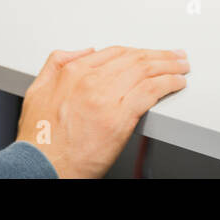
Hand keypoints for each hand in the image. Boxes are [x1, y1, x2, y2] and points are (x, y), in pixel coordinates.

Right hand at [16, 46, 189, 177]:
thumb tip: (81, 51)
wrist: (41, 167)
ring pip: (146, 71)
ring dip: (169, 66)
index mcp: (73, 72)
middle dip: (159, 55)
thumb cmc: (39, 138)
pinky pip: (151, 92)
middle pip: (135, 59)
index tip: (148, 53)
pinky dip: (168, 83)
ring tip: (181, 66)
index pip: (115, 52)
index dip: (137, 51)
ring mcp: (106, 98)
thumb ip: (57, 64)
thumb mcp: (37, 90)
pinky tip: (176, 83)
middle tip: (175, 55)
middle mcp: (91, 80)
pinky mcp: (120, 118)